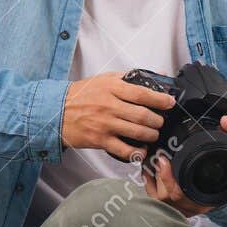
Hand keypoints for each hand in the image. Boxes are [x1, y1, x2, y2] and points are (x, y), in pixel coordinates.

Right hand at [60, 71, 176, 160]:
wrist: (56, 111)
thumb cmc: (82, 95)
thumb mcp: (104, 79)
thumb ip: (129, 77)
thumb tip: (156, 74)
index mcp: (111, 88)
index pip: (143, 93)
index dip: (161, 99)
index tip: (170, 103)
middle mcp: (109, 106)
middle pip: (143, 115)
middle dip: (158, 121)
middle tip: (160, 121)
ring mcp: (105, 124)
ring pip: (137, 132)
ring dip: (151, 135)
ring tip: (153, 134)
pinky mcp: (100, 140)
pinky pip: (124, 150)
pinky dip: (137, 152)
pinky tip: (141, 150)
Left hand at [140, 115, 226, 217]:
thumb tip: (226, 121)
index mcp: (206, 198)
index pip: (181, 195)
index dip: (167, 180)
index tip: (163, 160)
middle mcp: (191, 205)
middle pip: (164, 196)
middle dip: (156, 175)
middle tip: (157, 156)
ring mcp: (180, 206)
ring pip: (157, 196)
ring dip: (151, 177)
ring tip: (152, 158)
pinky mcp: (173, 203)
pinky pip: (153, 195)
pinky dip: (148, 180)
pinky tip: (150, 165)